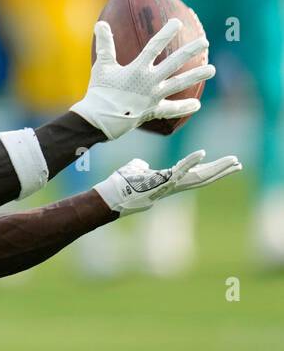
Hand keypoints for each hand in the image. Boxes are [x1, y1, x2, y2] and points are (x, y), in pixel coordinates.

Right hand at [70, 19, 213, 139]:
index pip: (154, 46)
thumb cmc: (99, 91)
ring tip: (212, 69)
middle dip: (190, 51)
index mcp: (137, 69)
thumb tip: (101, 23)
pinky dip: (184, 107)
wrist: (100, 119)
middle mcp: (149, 81)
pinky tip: (197, 104)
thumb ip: (105, 44)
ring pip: (179, 84)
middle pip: (174, 63)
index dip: (166, 33)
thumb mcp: (101, 66)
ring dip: (196, 76)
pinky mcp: (153, 110)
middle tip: (205, 42)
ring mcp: (153, 96)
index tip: (177, 22)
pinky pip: (171, 109)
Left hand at [94, 150, 241, 216]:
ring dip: (217, 167)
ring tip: (233, 161)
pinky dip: (190, 161)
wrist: (112, 197)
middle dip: (222, 171)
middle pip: (203, 177)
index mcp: (170, 182)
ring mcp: (169, 185)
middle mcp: (173, 185)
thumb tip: (142, 164)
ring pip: (199, 176)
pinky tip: (202, 152)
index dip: (211, 169)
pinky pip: (179, 170)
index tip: (226, 165)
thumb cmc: (121, 185)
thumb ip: (142, 167)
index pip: (196, 175)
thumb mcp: (135, 171)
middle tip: (238, 163)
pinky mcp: (162, 182)